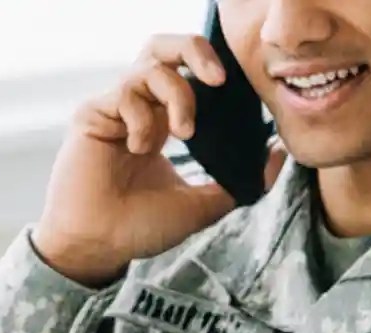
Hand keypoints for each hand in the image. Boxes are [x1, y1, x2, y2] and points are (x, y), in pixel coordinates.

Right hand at [34, 33, 287, 286]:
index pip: (186, 75)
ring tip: (183, 133)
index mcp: (161, 123)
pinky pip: (126, 93)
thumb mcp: (202, 205)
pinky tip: (138, 149)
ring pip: (151, 65)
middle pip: (164, 49)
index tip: (234, 91)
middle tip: (218, 79)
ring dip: (178, 96)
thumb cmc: (141, 228)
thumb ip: (241, 182)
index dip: (210, 71)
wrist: (100, 246)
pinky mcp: (92, 113)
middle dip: (196, 51)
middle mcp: (137, 109)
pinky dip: (143, 119)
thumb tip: (278, 153)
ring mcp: (114, 109)